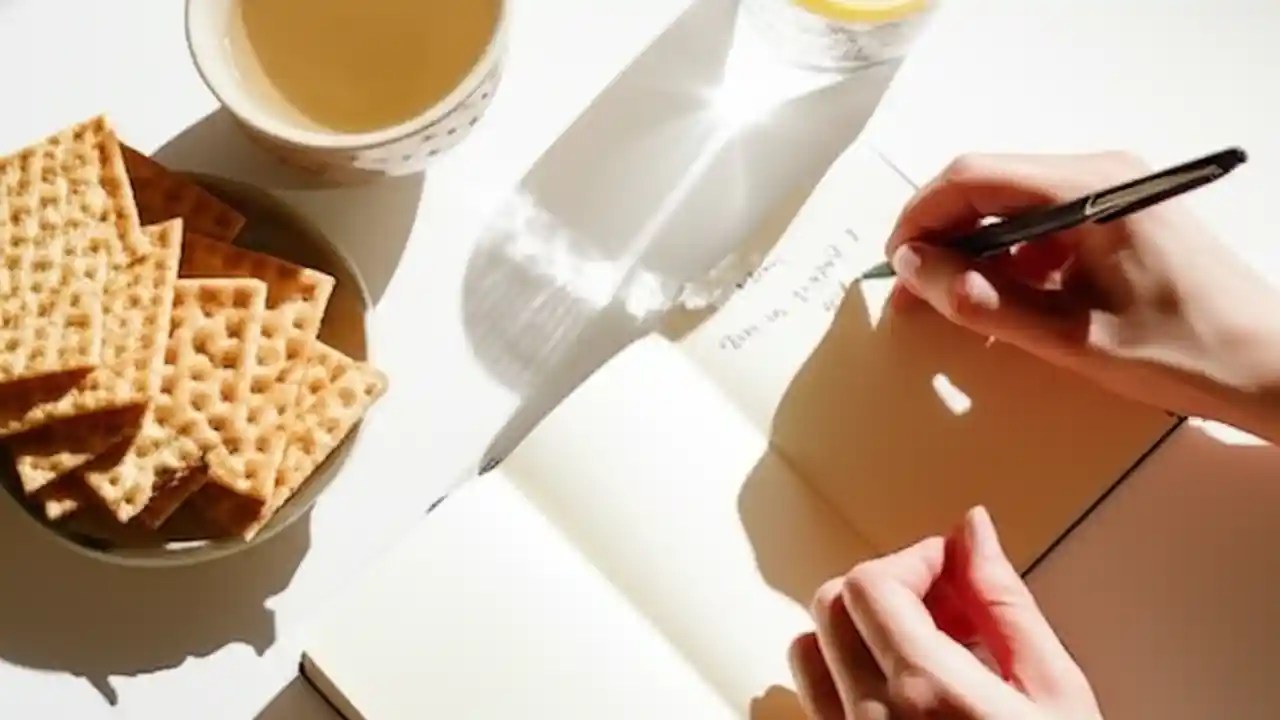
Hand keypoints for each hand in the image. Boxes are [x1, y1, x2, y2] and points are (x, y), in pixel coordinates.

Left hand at [789, 507, 1100, 718]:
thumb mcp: (1056, 691)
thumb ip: (1004, 603)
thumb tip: (974, 532)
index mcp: (928, 692)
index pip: (870, 584)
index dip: (913, 558)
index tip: (952, 564)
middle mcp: (874, 719)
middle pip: (832, 605)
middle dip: (887, 584)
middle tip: (944, 601)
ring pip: (810, 649)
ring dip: (858, 627)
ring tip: (923, 642)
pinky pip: (816, 698)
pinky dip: (845, 670)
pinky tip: (902, 683)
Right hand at [884, 152, 1279, 443]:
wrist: (1269, 369)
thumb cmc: (1182, 352)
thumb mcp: (1069, 336)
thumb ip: (983, 300)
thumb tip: (914, 269)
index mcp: (1089, 189)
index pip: (973, 178)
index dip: (920, 219)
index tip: (895, 268)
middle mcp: (1098, 175)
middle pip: (988, 188)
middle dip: (940, 239)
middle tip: (912, 296)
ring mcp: (1110, 194)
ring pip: (1011, 210)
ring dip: (973, 254)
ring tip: (950, 309)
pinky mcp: (1117, 219)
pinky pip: (1041, 229)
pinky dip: (1009, 263)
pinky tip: (1000, 306)